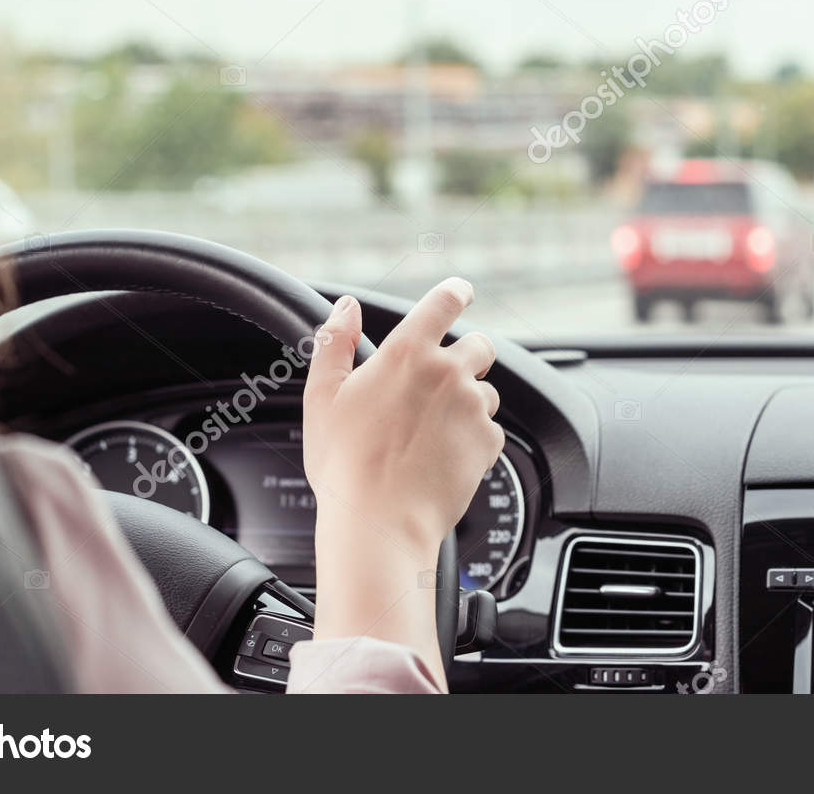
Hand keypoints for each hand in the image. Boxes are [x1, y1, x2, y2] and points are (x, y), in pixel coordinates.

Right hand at [301, 278, 502, 685]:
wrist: (379, 522)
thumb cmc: (345, 464)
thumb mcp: (323, 396)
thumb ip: (335, 343)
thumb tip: (345, 308)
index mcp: (408, 352)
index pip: (444, 303)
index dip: (455, 292)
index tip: (460, 291)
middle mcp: (448, 372)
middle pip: (479, 345)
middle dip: (467, 357)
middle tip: (440, 383)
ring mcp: (473, 407)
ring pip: (486, 391)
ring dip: (469, 402)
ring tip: (433, 432)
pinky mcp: (489, 442)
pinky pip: (491, 430)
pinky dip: (474, 438)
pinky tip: (443, 456)